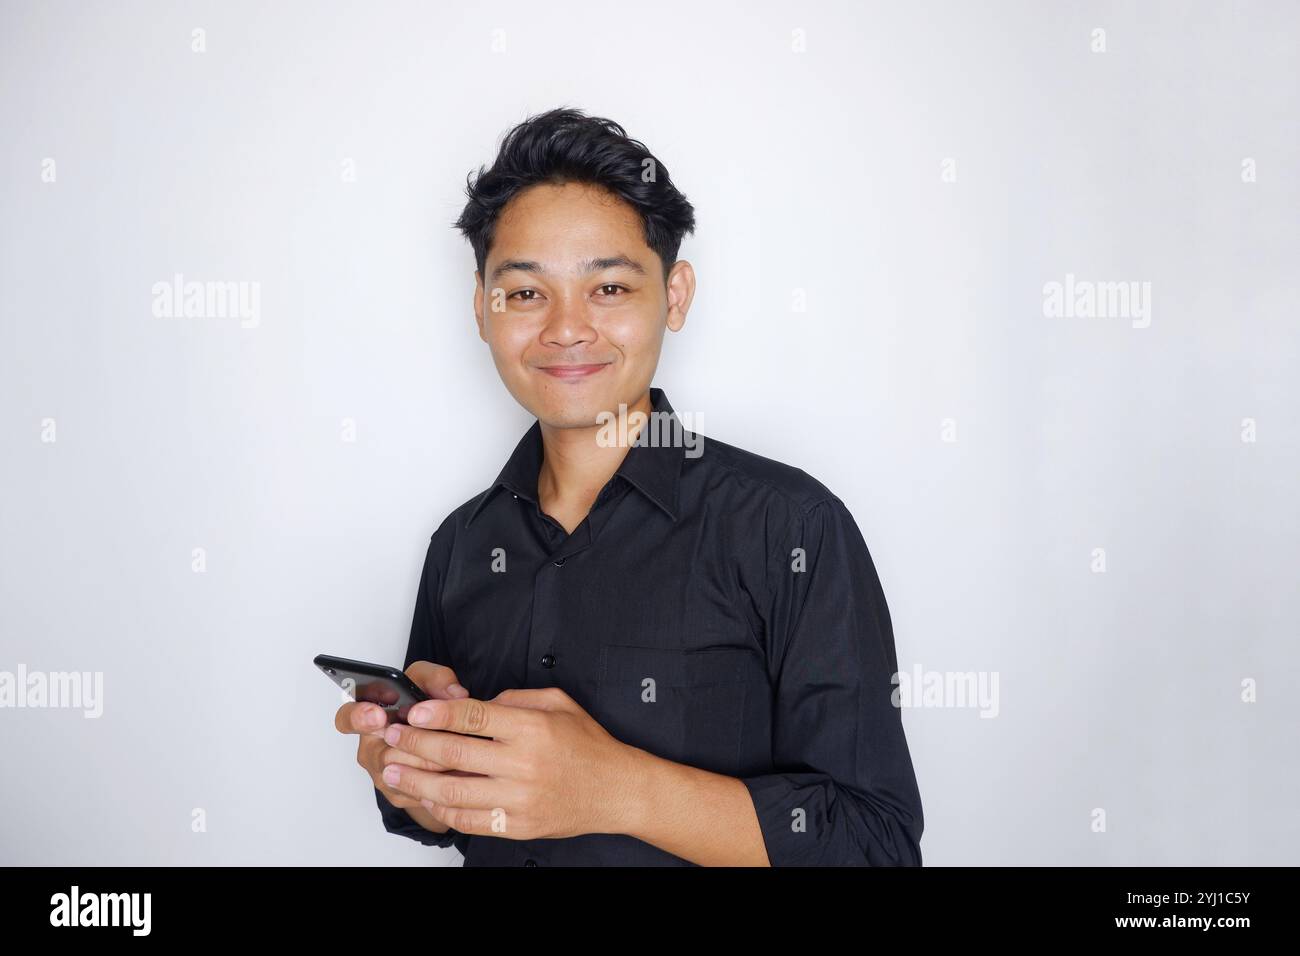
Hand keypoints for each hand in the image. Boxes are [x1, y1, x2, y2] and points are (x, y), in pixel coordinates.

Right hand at [333, 660, 469, 811]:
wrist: (443, 744)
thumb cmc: (426, 709)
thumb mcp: (431, 684)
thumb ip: (438, 679)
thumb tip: (454, 694)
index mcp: (370, 716)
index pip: (348, 718)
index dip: (359, 717)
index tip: (378, 715)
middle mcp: (371, 747)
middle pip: (383, 754)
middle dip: (413, 745)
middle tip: (429, 737)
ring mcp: (382, 774)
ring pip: (402, 775)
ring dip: (430, 763)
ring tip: (452, 751)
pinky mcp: (398, 794)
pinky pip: (416, 792)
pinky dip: (438, 781)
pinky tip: (454, 770)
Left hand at [379, 688, 641, 839]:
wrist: (617, 790)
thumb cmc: (589, 746)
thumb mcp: (558, 703)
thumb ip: (514, 698)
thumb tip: (474, 703)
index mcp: (531, 728)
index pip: (472, 717)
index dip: (436, 714)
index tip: (413, 712)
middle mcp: (523, 763)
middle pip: (454, 753)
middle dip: (414, 744)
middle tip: (393, 736)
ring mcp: (518, 798)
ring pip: (453, 791)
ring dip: (416, 780)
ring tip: (393, 770)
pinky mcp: (517, 825)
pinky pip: (469, 820)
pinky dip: (441, 810)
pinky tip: (425, 798)